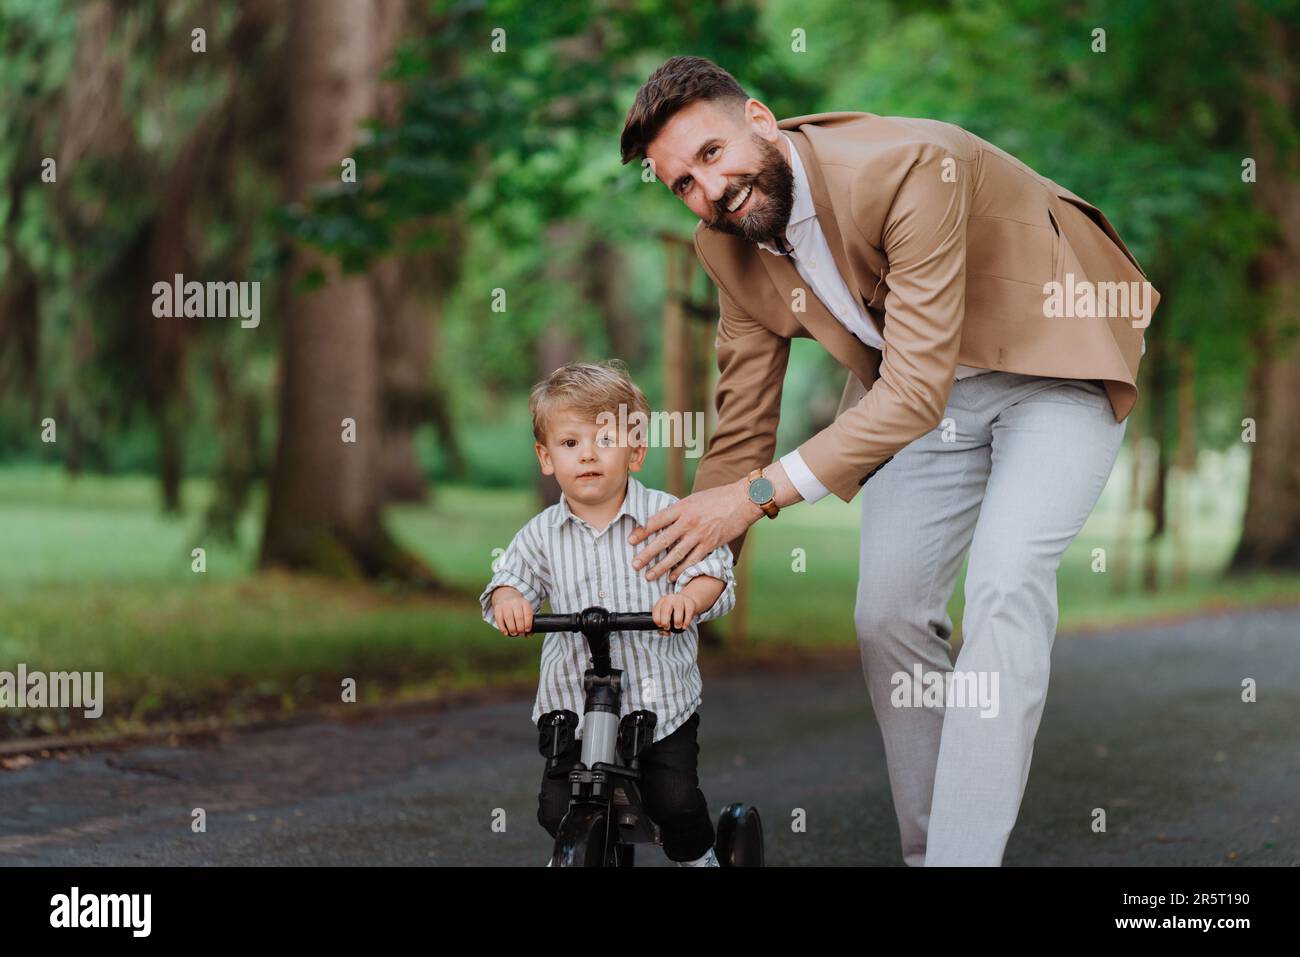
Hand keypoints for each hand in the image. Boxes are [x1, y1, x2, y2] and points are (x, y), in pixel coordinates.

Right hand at [491, 586, 533, 636]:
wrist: (506, 595)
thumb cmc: (517, 607)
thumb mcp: (525, 610)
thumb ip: (528, 622)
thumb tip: (528, 636)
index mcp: (524, 603)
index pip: (528, 613)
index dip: (528, 623)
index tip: (527, 630)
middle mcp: (515, 602)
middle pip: (518, 617)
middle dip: (520, 628)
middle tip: (521, 633)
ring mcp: (505, 605)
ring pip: (508, 618)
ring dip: (512, 629)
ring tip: (514, 633)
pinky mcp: (497, 608)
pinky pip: (499, 619)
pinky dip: (502, 628)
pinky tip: (506, 633)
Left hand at [628, 479, 757, 582]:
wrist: (743, 500)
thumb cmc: (718, 497)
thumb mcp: (694, 498)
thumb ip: (680, 510)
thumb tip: (665, 520)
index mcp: (682, 507)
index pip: (656, 521)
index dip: (642, 532)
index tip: (631, 540)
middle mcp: (688, 522)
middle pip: (662, 540)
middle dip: (646, 554)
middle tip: (634, 564)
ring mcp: (699, 534)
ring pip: (675, 554)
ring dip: (660, 567)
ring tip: (649, 576)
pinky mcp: (710, 544)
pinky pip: (692, 560)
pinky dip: (681, 570)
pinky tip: (672, 577)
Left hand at [652, 592, 696, 633]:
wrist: (687, 600)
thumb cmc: (674, 609)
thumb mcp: (666, 613)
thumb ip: (663, 623)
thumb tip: (664, 633)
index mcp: (661, 601)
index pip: (656, 611)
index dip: (657, 621)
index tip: (660, 626)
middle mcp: (670, 599)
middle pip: (665, 611)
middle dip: (665, 622)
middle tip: (667, 628)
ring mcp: (680, 600)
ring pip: (678, 611)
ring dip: (677, 622)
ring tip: (677, 626)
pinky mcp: (690, 603)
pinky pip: (688, 613)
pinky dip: (686, 622)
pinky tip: (684, 626)